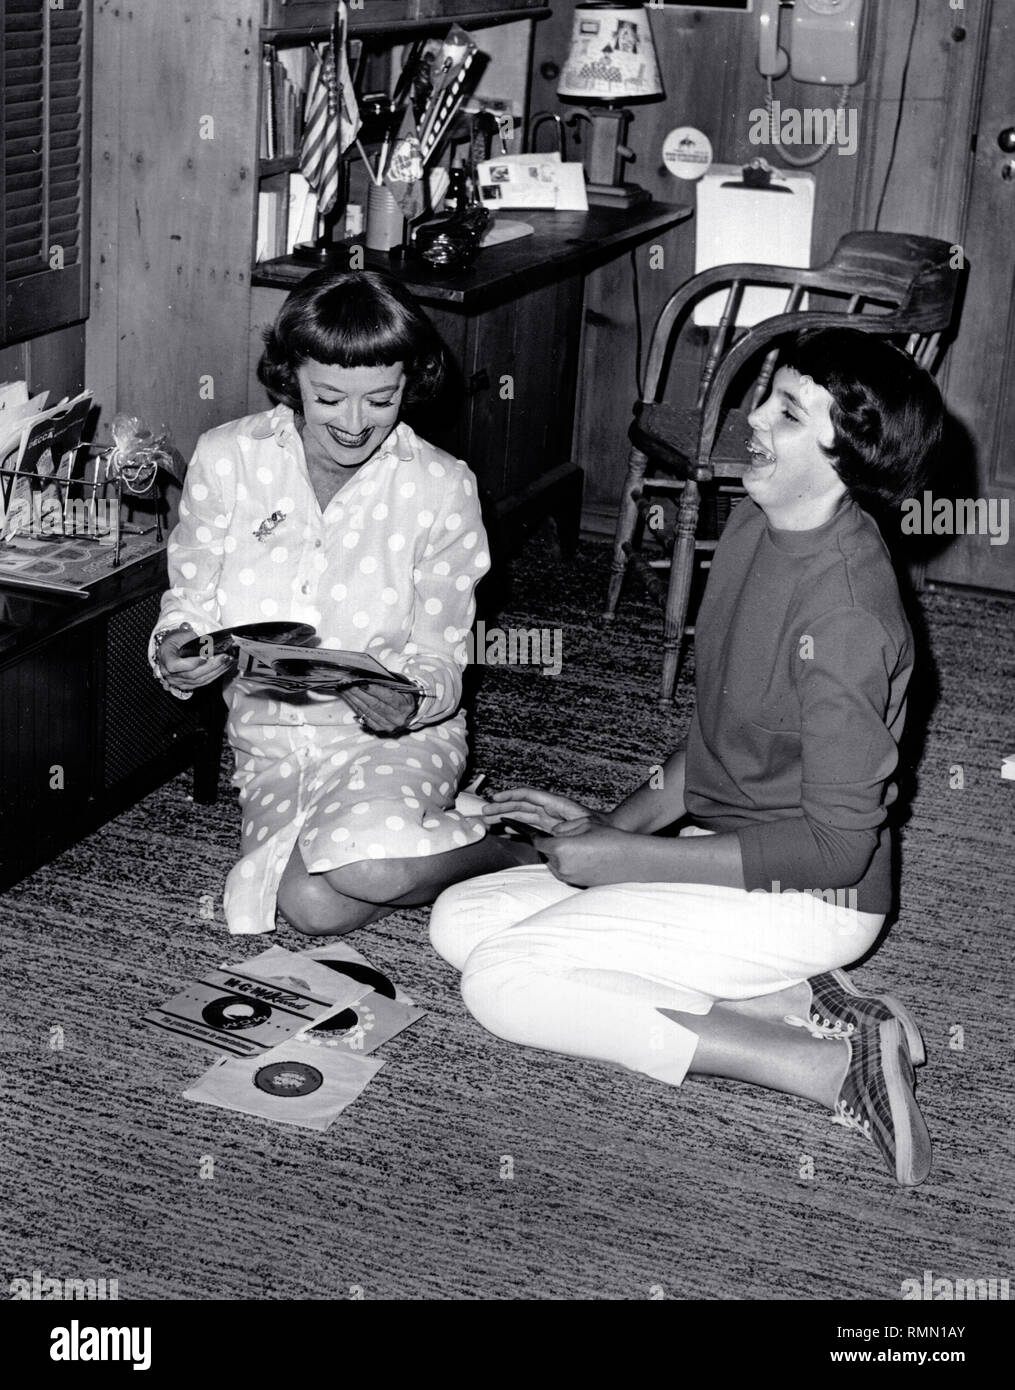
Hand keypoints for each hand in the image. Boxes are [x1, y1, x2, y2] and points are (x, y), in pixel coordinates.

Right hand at [157, 624, 232, 690]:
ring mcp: (177, 681)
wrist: (172, 649)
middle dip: (211, 666)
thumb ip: (193, 639)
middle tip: (224, 657)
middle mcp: (168, 673)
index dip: (191, 663)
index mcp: (165, 658)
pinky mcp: (187, 685)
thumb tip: (209, 644)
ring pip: (199, 680)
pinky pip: (202, 682)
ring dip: (216, 671)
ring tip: (227, 661)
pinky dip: (214, 675)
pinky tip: (223, 668)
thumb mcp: (182, 634)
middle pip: (192, 674)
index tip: (205, 657)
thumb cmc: (176, 640)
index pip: (175, 665)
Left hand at [342, 682, 418, 733]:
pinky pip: (365, 718)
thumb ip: (389, 683)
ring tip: (345, 690)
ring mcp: (388, 725)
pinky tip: (349, 700)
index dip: (373, 690)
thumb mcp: (403, 687)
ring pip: (367, 712)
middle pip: (374, 704)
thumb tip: (370, 677)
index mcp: (405, 706)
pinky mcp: (380, 729)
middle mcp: (397, 718)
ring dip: (354, 700)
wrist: (411, 714)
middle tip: (347, 684)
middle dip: (359, 693)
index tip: (361, 682)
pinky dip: (356, 708)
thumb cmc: (405, 697)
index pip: (387, 697)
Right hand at [482, 786, 606, 834]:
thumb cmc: (599, 826)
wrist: (612, 831)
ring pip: (522, 815)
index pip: (527, 795)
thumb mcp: (582, 825)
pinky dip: (516, 827)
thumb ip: (564, 827)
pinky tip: (506, 830)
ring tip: (489, 821)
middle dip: (502, 808)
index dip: (510, 796)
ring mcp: (548, 819)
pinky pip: (528, 826)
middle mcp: (549, 809)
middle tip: (484, 813)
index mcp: (555, 803)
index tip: (494, 798)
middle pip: (520, 805)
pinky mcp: (550, 829)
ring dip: (505, 817)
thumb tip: (547, 832)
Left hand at [534, 819, 639, 886]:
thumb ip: (564, 827)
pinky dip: (568, 866)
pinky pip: (565, 874)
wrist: (631, 860)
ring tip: (574, 849)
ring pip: (554, 866)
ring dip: (558, 858)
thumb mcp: (585, 823)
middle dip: (550, 847)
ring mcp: (569, 877)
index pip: (539, 843)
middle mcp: (562, 865)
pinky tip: (582, 859)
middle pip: (546, 855)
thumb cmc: (610, 838)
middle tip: (561, 839)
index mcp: (561, 848)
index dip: (536, 837)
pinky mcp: (577, 884)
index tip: (534, 834)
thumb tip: (552, 833)